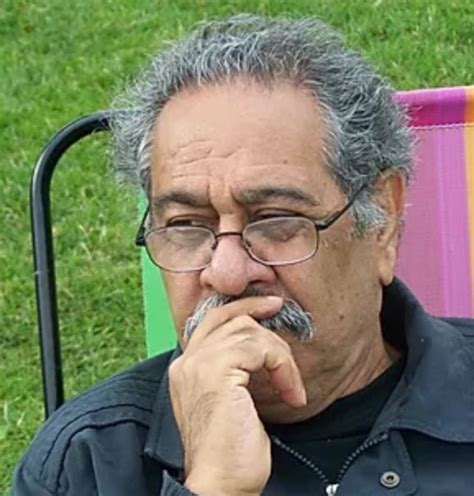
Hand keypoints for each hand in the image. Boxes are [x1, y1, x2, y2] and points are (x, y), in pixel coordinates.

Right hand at [168, 296, 306, 494]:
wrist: (220, 487)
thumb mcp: (231, 403)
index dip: (240, 309)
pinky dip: (282, 365)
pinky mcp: (216, 371)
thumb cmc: (230, 453)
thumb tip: (258, 350)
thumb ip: (234, 373)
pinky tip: (290, 391)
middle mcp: (186, 362)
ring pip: (247, 330)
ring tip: (290, 384)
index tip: (267, 307)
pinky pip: (258, 346)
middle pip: (226, 317)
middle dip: (255, 309)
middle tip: (279, 307)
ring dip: (279, 354)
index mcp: (186, 369)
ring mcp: (198, 364)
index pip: (211, 323)